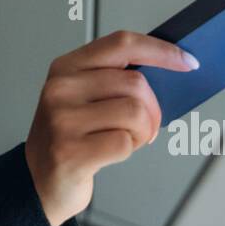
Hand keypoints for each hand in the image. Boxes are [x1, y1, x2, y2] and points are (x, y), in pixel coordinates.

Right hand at [24, 30, 198, 225]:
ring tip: (126, 139)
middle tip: (146, 125)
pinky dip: (129, 150)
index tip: (187, 61)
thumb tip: (170, 72)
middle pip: (135, 83)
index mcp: (66, 67)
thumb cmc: (71, 137)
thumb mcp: (82, 97)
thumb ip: (115, 80)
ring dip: (142, 132)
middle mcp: (60, 88)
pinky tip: (111, 153)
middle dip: (152, 108)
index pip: (121, 44)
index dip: (160, 49)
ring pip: (135, 112)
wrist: (37, 181)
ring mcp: (62, 120)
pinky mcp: (70, 152)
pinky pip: (124, 143)